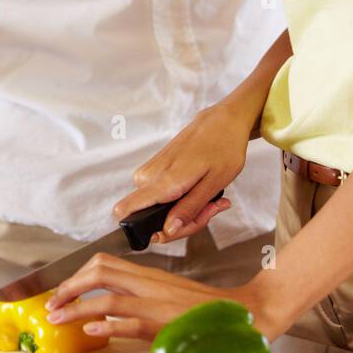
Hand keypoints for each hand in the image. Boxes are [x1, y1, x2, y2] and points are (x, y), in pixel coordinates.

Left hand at [45, 253, 271, 343]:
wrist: (246, 313)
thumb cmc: (206, 310)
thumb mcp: (168, 296)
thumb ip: (140, 298)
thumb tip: (103, 314)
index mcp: (149, 276)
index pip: (104, 263)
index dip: (75, 275)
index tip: (59, 291)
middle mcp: (150, 285)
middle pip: (100, 271)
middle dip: (69, 286)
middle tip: (51, 304)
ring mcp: (158, 304)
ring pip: (109, 299)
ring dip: (78, 308)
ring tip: (58, 319)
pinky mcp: (168, 325)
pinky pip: (133, 322)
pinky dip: (110, 326)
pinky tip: (92, 331)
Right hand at [113, 102, 253, 243]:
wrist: (223, 120)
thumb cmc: (224, 148)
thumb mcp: (215, 183)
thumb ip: (189, 209)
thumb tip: (167, 231)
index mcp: (165, 180)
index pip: (127, 209)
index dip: (154, 231)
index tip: (180, 227)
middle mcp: (151, 175)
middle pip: (153, 218)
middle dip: (184, 222)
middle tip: (212, 208)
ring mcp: (151, 170)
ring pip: (160, 208)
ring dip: (186, 211)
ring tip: (211, 198)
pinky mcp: (156, 166)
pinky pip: (162, 195)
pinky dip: (182, 199)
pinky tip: (200, 190)